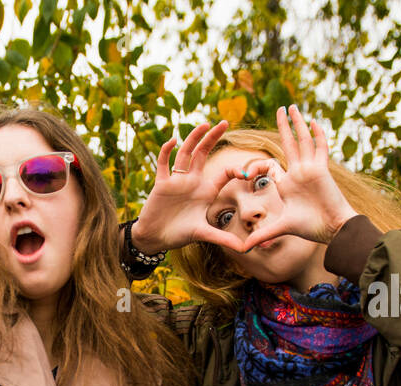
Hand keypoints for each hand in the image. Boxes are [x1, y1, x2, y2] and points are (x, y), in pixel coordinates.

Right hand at [130, 121, 248, 254]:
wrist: (155, 237)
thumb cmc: (178, 234)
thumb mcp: (203, 234)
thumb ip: (223, 238)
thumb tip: (246, 249)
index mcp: (205, 191)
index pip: (224, 173)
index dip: (235, 169)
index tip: (246, 171)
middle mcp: (192, 182)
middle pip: (204, 154)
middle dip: (213, 138)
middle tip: (225, 121)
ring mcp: (177, 180)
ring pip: (185, 153)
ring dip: (193, 138)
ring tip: (203, 124)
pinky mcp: (161, 183)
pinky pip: (163, 164)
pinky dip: (166, 152)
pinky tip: (171, 140)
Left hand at [236, 105, 358, 251]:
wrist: (332, 229)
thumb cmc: (309, 228)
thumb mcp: (280, 229)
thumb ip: (262, 235)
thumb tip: (243, 249)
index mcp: (286, 184)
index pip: (271, 166)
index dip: (258, 165)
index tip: (245, 174)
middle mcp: (298, 173)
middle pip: (289, 144)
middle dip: (284, 126)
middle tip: (280, 109)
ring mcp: (310, 169)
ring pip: (303, 141)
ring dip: (298, 123)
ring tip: (292, 107)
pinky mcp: (321, 170)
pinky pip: (320, 148)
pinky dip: (317, 134)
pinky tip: (313, 120)